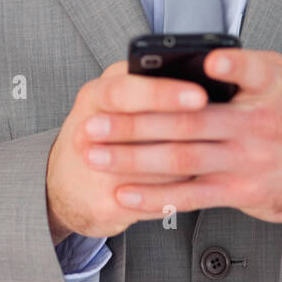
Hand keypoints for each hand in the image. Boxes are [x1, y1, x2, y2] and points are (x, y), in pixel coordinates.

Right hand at [45, 60, 210, 240]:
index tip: (199, 94)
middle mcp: (88, 130)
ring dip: (188, 162)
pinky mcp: (104, 202)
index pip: (126, 91)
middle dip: (179, 126)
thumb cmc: (105, 131)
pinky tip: (198, 181)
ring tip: (212, 153)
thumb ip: (147, 83)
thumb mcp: (116, 97)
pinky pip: (154, 198)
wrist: (68, 183)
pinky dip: (179, 191)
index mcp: (95, 96)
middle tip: (211, 121)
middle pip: (138, 130)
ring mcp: (93, 170)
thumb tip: (203, 79)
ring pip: (153, 168)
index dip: (164, 94)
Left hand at [71, 48, 281, 232]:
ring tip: (95, 154)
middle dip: (133, 123)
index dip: (230, 65)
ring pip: (180, 158)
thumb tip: (198, 60)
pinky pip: (190, 195)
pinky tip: (125, 192)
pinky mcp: (240, 190)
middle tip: (94, 123)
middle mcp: (257, 124)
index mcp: (268, 86)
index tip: (209, 62)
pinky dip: (154, 196)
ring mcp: (247, 159)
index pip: (250, 69)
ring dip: (131, 158)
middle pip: (188, 121)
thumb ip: (245, 65)